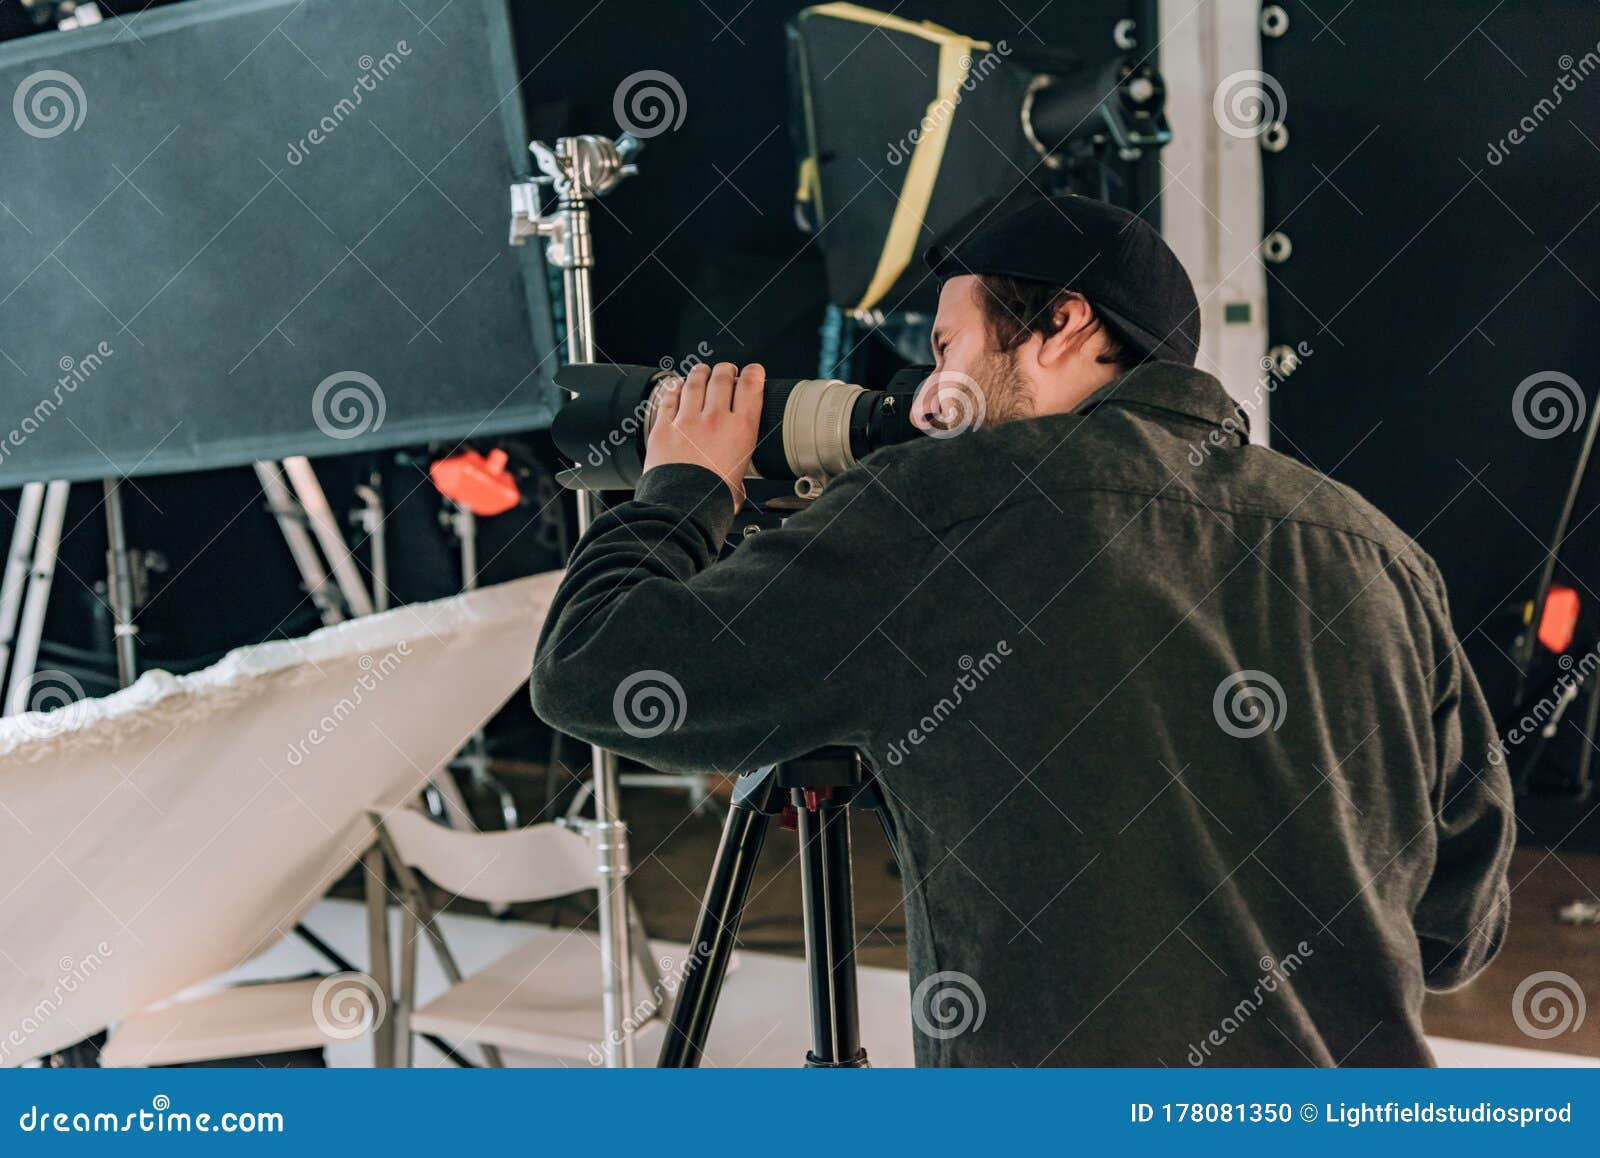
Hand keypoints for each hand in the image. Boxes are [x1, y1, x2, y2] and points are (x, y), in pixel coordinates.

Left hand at [644, 362, 764, 507]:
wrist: (682, 507)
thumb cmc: (712, 500)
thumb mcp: (740, 483)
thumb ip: (739, 473)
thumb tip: (736, 484)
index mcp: (741, 430)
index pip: (751, 387)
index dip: (754, 373)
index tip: (754, 371)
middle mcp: (715, 419)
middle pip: (722, 378)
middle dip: (726, 370)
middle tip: (727, 371)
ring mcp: (687, 420)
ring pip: (695, 382)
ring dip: (700, 373)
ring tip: (702, 371)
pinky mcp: (664, 427)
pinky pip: (669, 398)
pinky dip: (674, 389)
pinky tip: (677, 387)